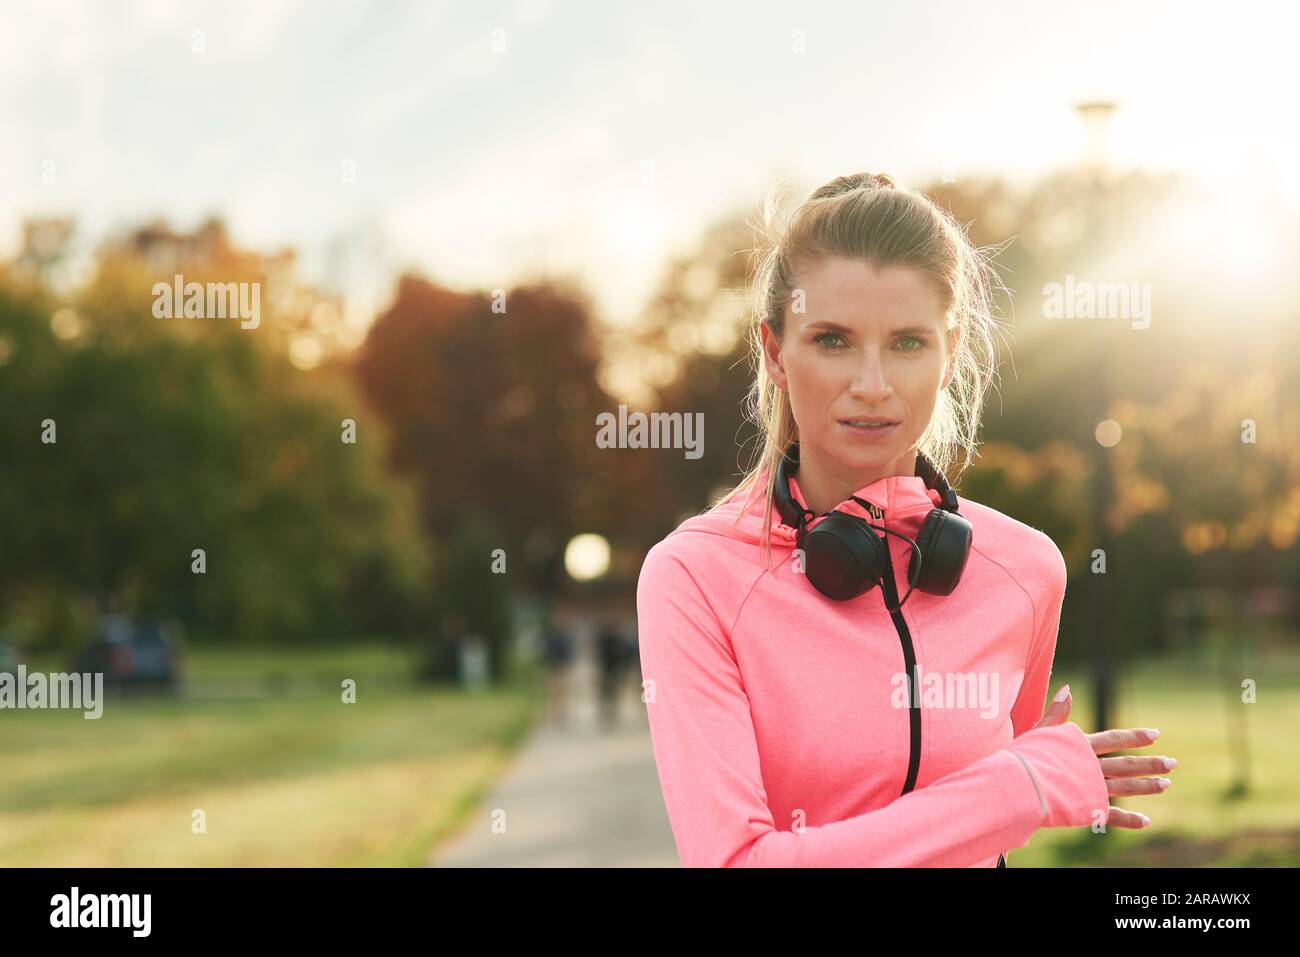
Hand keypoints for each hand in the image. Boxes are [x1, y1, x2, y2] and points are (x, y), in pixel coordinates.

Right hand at [1035, 684, 1176, 829]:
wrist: (1017, 784)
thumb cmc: (1022, 755)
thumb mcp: (1039, 731)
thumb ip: (1056, 712)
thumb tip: (1067, 688)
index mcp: (1081, 747)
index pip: (1114, 739)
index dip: (1135, 736)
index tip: (1155, 734)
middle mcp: (1092, 767)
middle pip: (1127, 765)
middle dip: (1151, 763)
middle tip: (1172, 763)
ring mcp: (1092, 789)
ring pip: (1126, 787)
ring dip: (1147, 786)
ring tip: (1166, 784)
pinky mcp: (1088, 809)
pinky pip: (1113, 816)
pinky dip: (1130, 819)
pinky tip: (1147, 821)